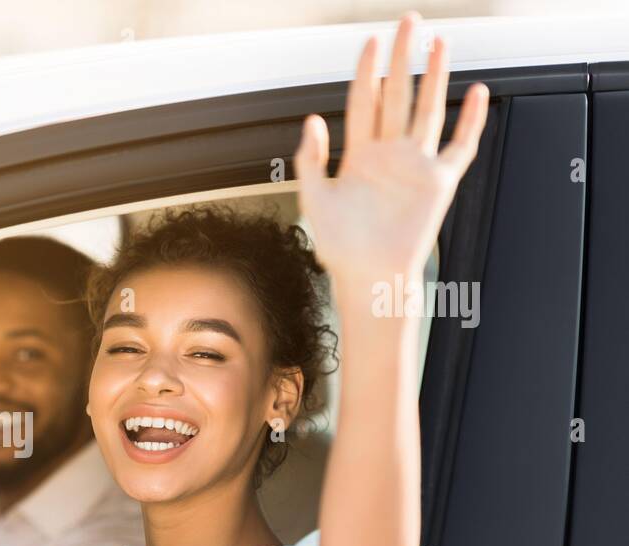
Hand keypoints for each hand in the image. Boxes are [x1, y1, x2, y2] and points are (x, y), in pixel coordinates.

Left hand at [293, 13, 488, 290]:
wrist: (367, 277)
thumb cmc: (340, 246)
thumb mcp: (313, 198)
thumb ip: (311, 158)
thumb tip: (313, 119)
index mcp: (359, 156)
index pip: (364, 101)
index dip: (367, 70)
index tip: (369, 41)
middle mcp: (389, 155)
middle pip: (399, 94)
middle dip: (402, 58)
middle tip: (408, 23)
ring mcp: (416, 165)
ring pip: (429, 110)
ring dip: (434, 77)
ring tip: (439, 43)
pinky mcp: (439, 182)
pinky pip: (461, 145)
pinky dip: (472, 120)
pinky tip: (477, 92)